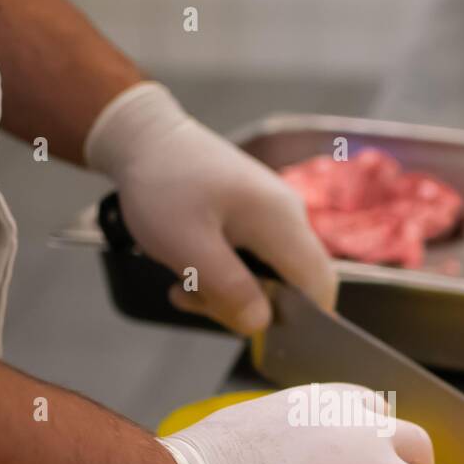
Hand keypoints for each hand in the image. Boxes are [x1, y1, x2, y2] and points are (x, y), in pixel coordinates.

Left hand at [86, 82, 334, 334]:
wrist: (143, 136)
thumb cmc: (162, 186)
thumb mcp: (187, 246)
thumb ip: (229, 289)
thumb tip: (260, 324)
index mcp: (282, 221)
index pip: (320, 285)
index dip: (302, 319)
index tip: (255, 327)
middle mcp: (289, 216)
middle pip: (296, 284)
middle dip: (252, 307)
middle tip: (199, 303)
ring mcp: (275, 214)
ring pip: (272, 275)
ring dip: (230, 292)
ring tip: (183, 287)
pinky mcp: (256, 214)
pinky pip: (255, 258)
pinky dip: (225, 273)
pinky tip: (189, 269)